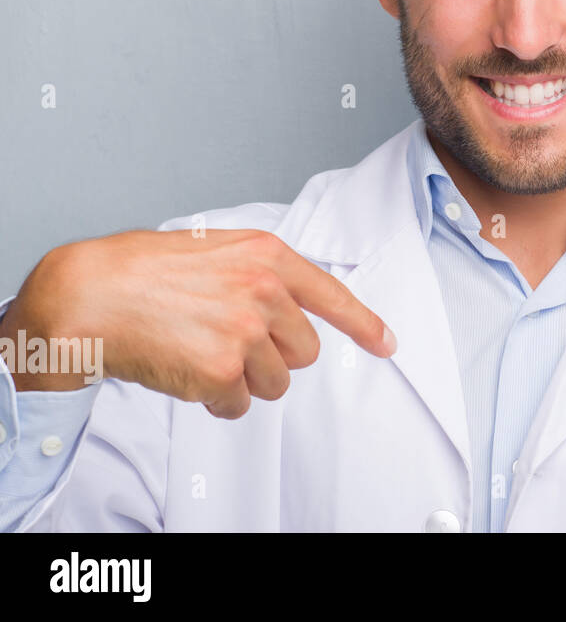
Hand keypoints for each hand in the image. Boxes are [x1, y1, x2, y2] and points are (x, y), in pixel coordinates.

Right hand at [0, 229, 395, 418]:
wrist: (91, 294)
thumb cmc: (144, 270)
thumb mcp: (217, 249)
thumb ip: (261, 273)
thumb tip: (294, 309)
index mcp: (268, 256)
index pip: (333, 295)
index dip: (364, 325)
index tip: (386, 344)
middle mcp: (265, 291)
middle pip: (304, 351)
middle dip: (273, 356)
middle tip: (228, 341)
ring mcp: (246, 331)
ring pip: (276, 382)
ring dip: (244, 380)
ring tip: (202, 353)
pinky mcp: (223, 370)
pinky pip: (239, 404)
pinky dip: (216, 400)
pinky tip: (187, 372)